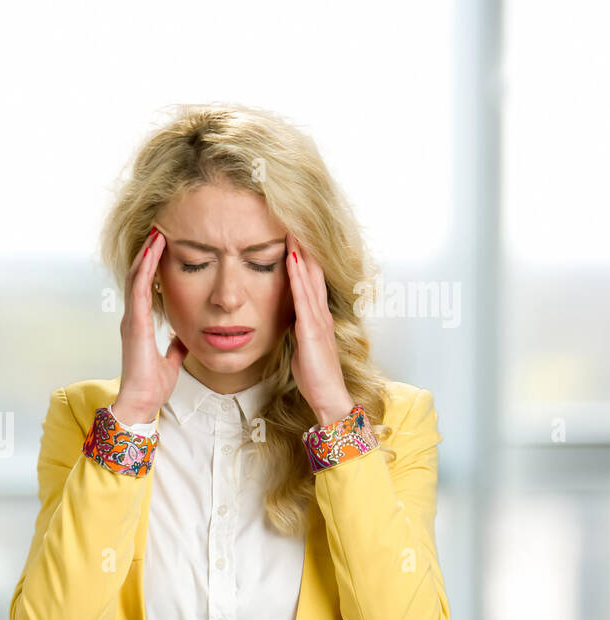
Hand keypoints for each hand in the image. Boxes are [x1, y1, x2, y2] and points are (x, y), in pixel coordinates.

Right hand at [114, 226, 187, 424]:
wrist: (141, 402)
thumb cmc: (151, 386)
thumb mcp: (170, 363)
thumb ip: (174, 348)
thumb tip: (182, 339)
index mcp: (140, 325)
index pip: (145, 288)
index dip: (152, 267)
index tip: (161, 249)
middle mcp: (133, 318)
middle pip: (139, 278)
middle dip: (148, 254)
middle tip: (158, 232)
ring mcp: (132, 320)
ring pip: (137, 279)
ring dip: (146, 255)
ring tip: (156, 234)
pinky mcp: (135, 324)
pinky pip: (139, 291)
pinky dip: (145, 270)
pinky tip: (152, 254)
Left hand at [286, 234, 353, 425]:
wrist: (329, 396)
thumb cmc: (315, 376)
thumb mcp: (303, 348)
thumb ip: (299, 332)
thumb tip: (292, 324)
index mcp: (318, 318)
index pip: (311, 282)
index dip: (304, 260)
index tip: (295, 239)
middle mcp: (321, 314)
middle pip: (314, 273)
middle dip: (304, 248)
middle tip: (295, 223)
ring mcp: (318, 320)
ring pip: (310, 279)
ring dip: (301, 254)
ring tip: (293, 231)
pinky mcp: (312, 329)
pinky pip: (303, 297)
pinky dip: (298, 276)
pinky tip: (292, 260)